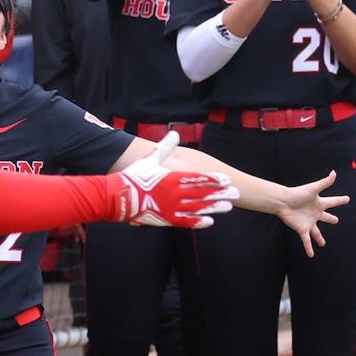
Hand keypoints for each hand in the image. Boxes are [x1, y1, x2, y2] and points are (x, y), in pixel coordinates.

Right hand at [111, 130, 237, 227]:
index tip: (227, 180)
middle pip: (204, 193)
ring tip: (228, 206)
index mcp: (174, 178)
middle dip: (221, 193)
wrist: (120, 197)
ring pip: (199, 208)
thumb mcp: (150, 158)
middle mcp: (177, 193)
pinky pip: (187, 222)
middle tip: (236, 192)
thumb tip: (174, 133)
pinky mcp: (167, 219)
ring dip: (214, 207)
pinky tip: (210, 222)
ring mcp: (173, 207)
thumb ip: (165, 147)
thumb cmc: (135, 176)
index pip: (199, 178)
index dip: (214, 179)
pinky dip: (199, 221)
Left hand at [275, 171, 347, 256]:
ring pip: (316, 232)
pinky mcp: (302, 229)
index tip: (347, 199)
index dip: (340, 200)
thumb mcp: (313, 188)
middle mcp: (315, 213)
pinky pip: (306, 240)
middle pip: (325, 217)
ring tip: (323, 244)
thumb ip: (325, 182)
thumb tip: (334, 173)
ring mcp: (309, 222)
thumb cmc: (297, 193)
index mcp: (319, 203)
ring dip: (319, 238)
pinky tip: (311, 255)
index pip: (332, 202)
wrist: (283, 201)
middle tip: (336, 220)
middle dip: (331, 219)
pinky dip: (309, 248)